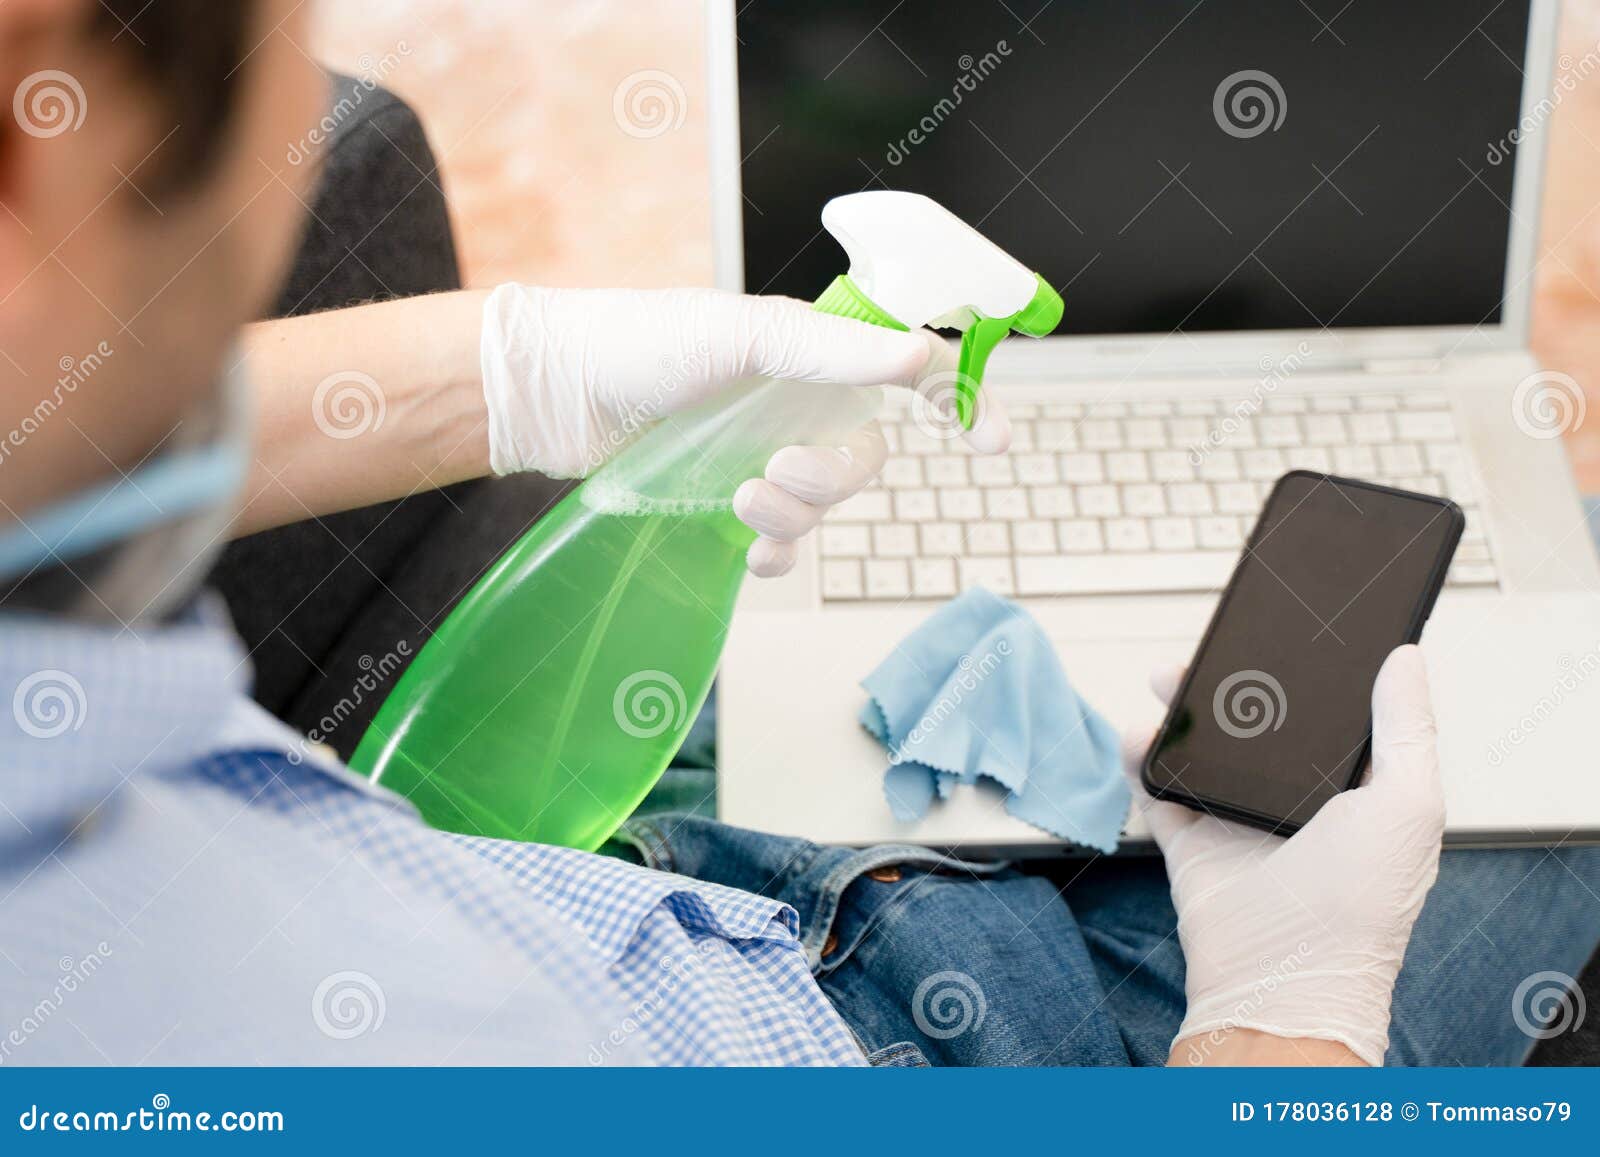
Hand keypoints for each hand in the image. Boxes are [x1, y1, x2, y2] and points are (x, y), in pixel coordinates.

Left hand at [479, 285, 1009, 575]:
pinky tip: (745, 548)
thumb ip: (833, 350)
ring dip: (791, 512)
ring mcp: (763, 456)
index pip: (907, 376)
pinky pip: (780, 543)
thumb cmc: (641, 342)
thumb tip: (921, 352)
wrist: (559, 394)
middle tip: (776, 471)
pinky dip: (772, 552)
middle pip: (864, 461)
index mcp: (812, 355)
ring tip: (735, 496)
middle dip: (830, 479)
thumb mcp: (741, 334)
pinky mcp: (726, 502)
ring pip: (822, 506)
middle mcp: (797, 406)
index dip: (958, 403)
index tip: (993, 439)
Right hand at [1127, 645, 1444, 1066]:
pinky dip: (1142, 759)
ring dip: (1181, 713)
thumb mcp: (1407, 807)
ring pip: (1203, 749)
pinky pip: (1158, 790)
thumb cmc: (1361, 908)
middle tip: (1213, 652)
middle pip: (1256, 723)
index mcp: (1351, 790)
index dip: (1308, 675)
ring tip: (1168, 684)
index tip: (1284, 633)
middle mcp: (1293, 802)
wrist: (1282, 980)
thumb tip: (1406, 659)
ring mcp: (1238, 821)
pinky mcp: (1191, 842)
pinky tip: (1139, 736)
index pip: (1327, 716)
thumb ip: (1407, 730)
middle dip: (1230, 683)